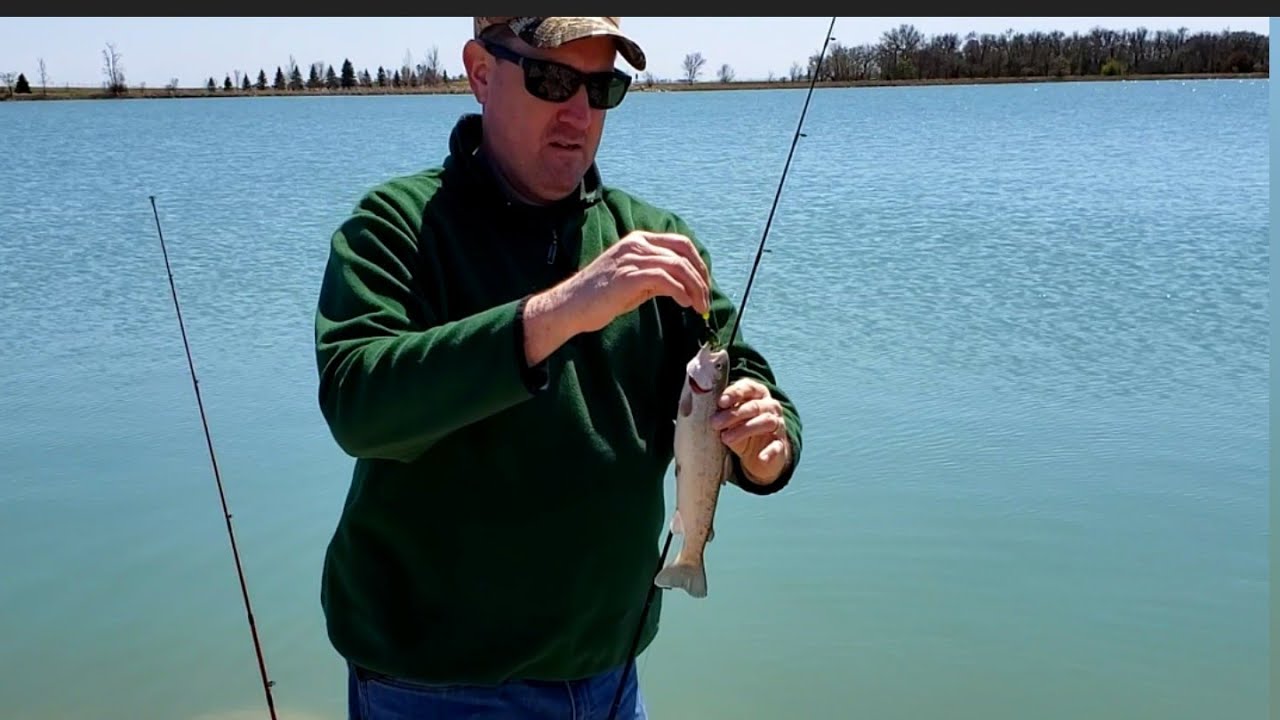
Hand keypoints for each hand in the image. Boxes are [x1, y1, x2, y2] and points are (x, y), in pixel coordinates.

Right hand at [543, 230, 711, 335]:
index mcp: (638, 241)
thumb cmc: (599, 297)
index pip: (680, 243)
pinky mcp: (629, 276)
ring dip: (695, 288)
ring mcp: (632, 258)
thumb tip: (682, 286)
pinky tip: (684, 304)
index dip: (698, 263)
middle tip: (706, 299)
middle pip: (683, 252)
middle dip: (701, 276)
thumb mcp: (632, 281)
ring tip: (700, 306)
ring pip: (678, 266)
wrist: (570, 306)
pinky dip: (681, 292)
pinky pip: (666, 279)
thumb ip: (655, 278)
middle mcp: (636, 244)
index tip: (705, 284)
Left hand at [711, 378, 789, 485]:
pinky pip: (777, 447)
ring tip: (726, 438)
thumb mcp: (728, 417)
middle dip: (733, 414)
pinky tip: (761, 457)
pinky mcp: (780, 444)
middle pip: (754, 406)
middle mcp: (770, 406)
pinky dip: (770, 452)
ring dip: (745, 429)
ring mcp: (777, 424)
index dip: (734, 393)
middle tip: (714, 423)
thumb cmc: (739, 427)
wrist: (758, 453)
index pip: (748, 387)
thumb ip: (718, 408)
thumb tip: (693, 398)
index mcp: (757, 394)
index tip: (720, 402)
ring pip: (765, 422)